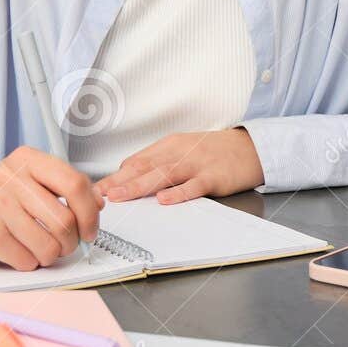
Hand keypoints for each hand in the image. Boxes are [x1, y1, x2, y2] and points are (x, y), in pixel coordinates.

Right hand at [0, 147, 102, 269]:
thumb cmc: (2, 199)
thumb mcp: (34, 181)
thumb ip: (68, 188)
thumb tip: (99, 203)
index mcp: (28, 159)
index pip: (75, 184)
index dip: (90, 214)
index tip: (90, 231)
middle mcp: (10, 177)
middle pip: (64, 221)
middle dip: (70, 242)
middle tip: (63, 244)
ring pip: (48, 246)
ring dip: (50, 255)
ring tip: (39, 247)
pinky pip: (27, 261)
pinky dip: (29, 262)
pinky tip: (18, 250)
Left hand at [96, 128, 264, 203]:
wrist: (249, 147)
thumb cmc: (213, 151)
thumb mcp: (182, 150)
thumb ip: (158, 162)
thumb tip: (128, 177)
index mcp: (168, 146)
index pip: (136, 161)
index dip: (115, 176)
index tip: (97, 189)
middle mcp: (179, 152)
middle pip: (144, 167)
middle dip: (119, 182)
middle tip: (99, 195)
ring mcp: (196, 164)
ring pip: (163, 175)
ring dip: (139, 186)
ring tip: (121, 196)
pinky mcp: (213, 176)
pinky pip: (194, 186)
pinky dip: (179, 193)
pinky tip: (165, 200)